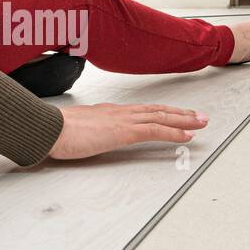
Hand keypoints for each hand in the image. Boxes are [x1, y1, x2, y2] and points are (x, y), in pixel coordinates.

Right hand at [46, 103, 207, 160]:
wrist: (47, 128)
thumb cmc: (53, 131)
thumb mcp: (72, 131)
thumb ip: (82, 133)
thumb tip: (80, 138)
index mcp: (108, 112)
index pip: (141, 111)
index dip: (161, 112)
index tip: (175, 114)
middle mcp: (119, 112)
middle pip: (156, 111)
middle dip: (180, 113)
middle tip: (199, 116)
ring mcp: (122, 120)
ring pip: (161, 118)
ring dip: (184, 120)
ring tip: (201, 122)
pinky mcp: (123, 132)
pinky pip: (155, 131)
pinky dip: (174, 132)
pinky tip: (187, 136)